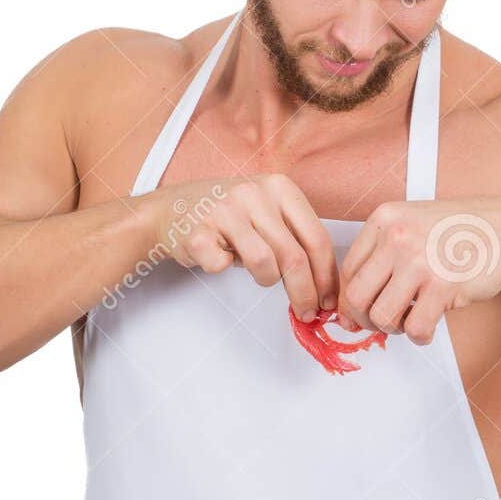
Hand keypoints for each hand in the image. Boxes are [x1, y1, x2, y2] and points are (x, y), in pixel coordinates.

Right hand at [145, 175, 338, 321]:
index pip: (317, 238)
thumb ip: (295, 240)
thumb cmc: (226, 216)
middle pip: (295, 257)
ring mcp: (223, 210)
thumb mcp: (268, 214)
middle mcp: (254, 194)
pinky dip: (223, 268)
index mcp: (280, 188)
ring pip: (264, 264)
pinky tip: (221, 257)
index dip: (327, 277)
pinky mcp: (198, 231)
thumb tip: (322, 286)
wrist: (171, 208)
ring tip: (257, 274)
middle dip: (305, 293)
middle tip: (306, 312)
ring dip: (265, 281)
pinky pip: (222, 266)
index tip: (329, 300)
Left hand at [338, 198, 500, 344]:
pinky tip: (429, 326)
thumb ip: (383, 256)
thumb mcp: (413, 224)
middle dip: (366, 320)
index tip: (358, 313)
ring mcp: (419, 261)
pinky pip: (415, 328)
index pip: (347, 270)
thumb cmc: (464, 231)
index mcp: (385, 219)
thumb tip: (352, 305)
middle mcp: (397, 237)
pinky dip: (420, 335)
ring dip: (394, 328)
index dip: (349, 300)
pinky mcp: (443, 285)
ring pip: (382, 316)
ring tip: (410, 320)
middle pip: (356, 296)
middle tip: (382, 322)